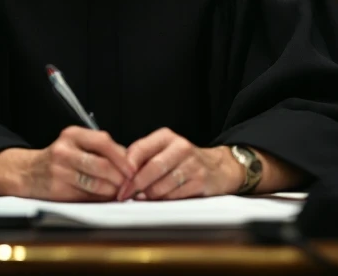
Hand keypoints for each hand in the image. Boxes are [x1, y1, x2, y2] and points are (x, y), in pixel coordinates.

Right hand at [22, 126, 135, 200]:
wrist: (28, 172)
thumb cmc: (58, 158)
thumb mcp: (75, 143)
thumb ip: (100, 149)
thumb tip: (129, 162)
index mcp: (72, 134)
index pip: (103, 141)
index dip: (122, 157)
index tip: (133, 168)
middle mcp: (65, 150)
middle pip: (102, 164)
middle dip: (120, 177)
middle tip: (129, 184)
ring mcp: (60, 170)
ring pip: (96, 183)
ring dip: (112, 190)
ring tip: (119, 192)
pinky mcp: (58, 189)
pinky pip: (87, 196)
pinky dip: (100, 198)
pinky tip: (105, 197)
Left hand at [118, 128, 241, 200]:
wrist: (218, 168)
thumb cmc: (182, 160)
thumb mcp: (162, 150)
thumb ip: (142, 157)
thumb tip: (119, 173)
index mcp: (166, 137)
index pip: (140, 149)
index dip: (126, 168)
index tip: (119, 182)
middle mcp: (180, 147)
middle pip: (152, 168)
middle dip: (135, 185)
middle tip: (124, 196)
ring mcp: (192, 164)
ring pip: (162, 184)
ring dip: (149, 196)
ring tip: (141, 199)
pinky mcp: (200, 181)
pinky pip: (175, 195)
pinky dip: (163, 201)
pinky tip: (158, 201)